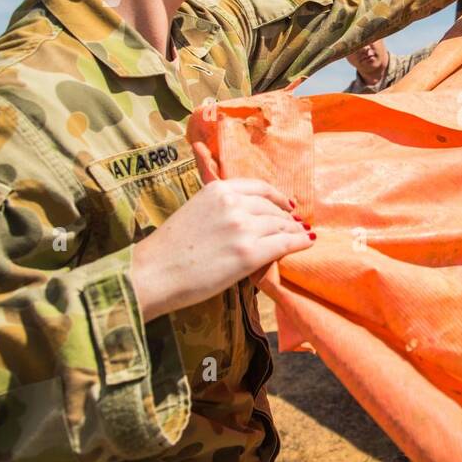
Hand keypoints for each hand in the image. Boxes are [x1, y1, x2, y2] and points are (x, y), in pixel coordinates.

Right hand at [130, 176, 314, 319]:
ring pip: (281, 226)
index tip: (287, 205)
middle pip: (272, 209)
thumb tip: (251, 214)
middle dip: (286, 218)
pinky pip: (285, 244)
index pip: (259, 188)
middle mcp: (234, 204)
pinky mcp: (249, 253)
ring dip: (294, 231)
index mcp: (218, 189)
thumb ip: (223, 207)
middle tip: (296, 226)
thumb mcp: (196, 210)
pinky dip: (299, 243)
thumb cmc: (170, 248)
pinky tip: (307, 244)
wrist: (154, 273)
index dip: (278, 197)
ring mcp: (243, 228)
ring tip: (301, 236)